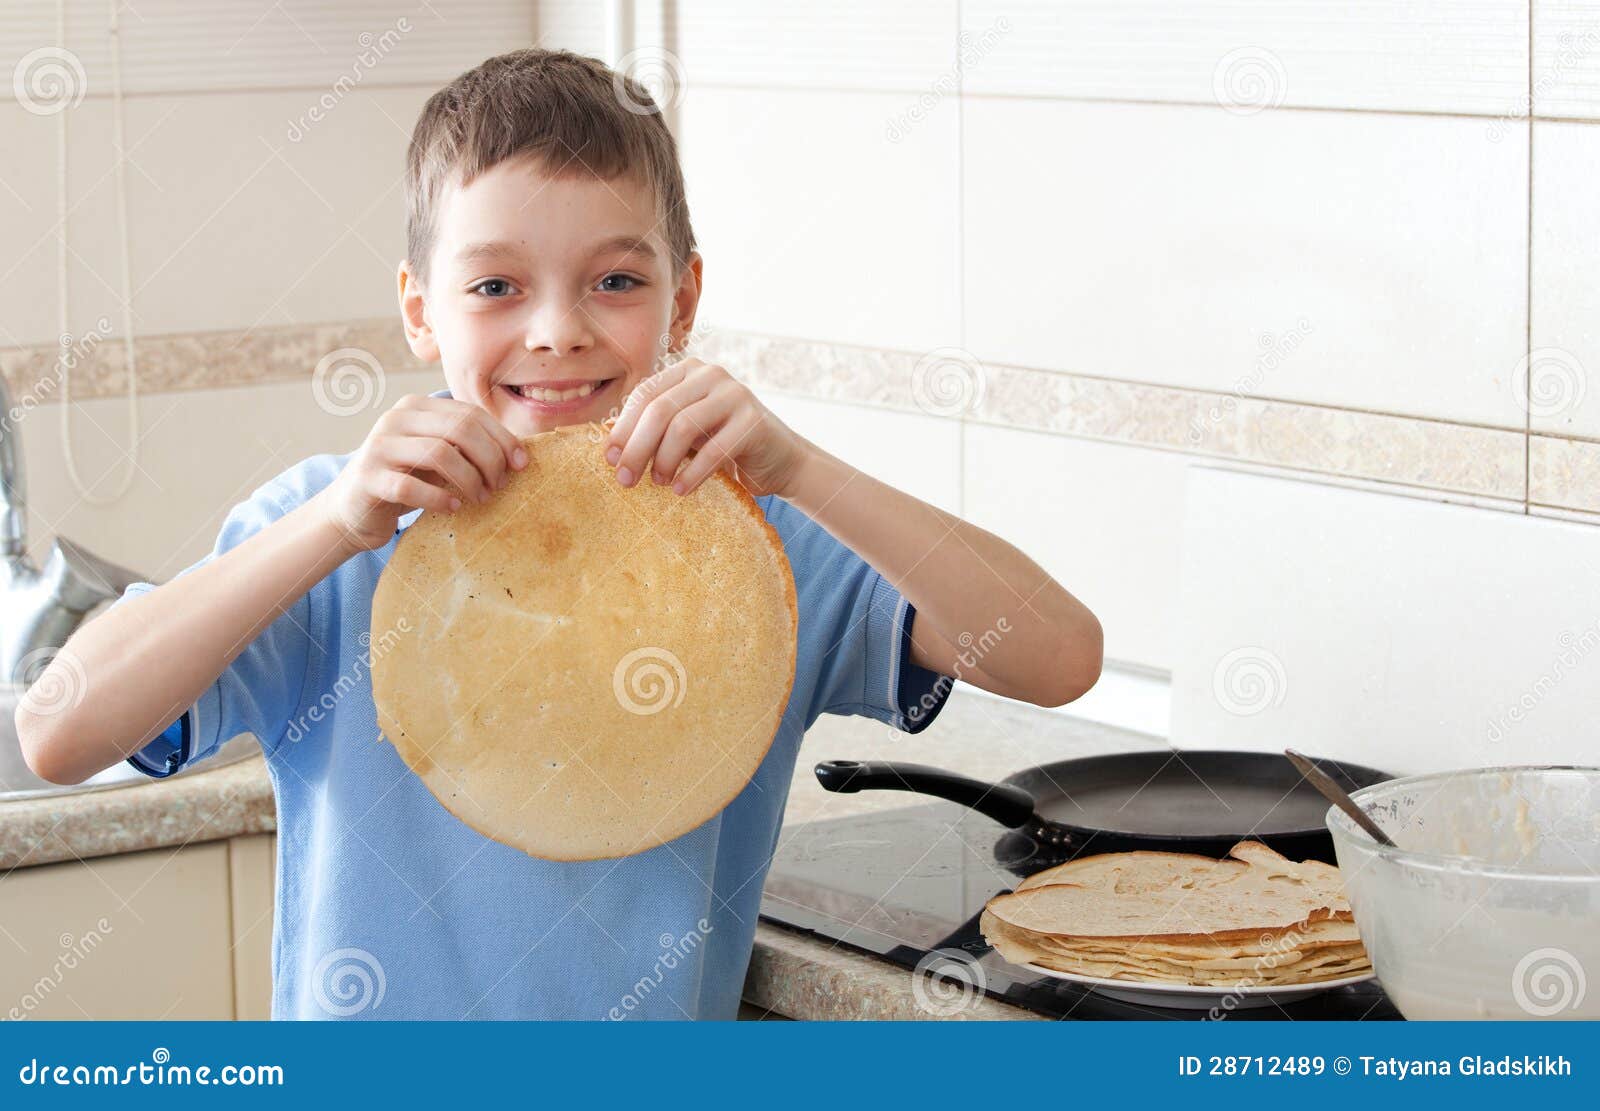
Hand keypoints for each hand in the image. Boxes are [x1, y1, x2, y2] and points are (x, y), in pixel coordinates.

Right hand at [317, 393, 525, 553]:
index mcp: (416, 407)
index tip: (521, 464)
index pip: (470, 413)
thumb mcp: (438, 458)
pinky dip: (438, 498)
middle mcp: (395, 419)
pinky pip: (411, 486)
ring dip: (469, 480)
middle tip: (499, 486)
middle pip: (460, 430)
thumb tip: (519, 454)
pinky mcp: (368, 477)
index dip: (502, 438)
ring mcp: (379, 447)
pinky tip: (453, 507)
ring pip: (440, 454)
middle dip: (489, 459)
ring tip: (480, 498)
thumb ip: (467, 448)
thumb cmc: (405, 481)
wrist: (351, 510)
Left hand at [604, 358, 810, 498]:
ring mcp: (735, 394)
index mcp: (688, 371)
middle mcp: (711, 374)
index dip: (623, 427)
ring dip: (664, 461)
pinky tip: (681, 491)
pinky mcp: (754, 421)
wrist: (780, 460)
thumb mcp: (687, 433)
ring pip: (683, 426)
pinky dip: (693, 473)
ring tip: (659, 484)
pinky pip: (714, 449)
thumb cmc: (725, 447)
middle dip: (637, 447)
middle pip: (660, 410)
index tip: (609, 459)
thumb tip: (610, 450)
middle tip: (625, 480)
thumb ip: (657, 430)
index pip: (645, 394)